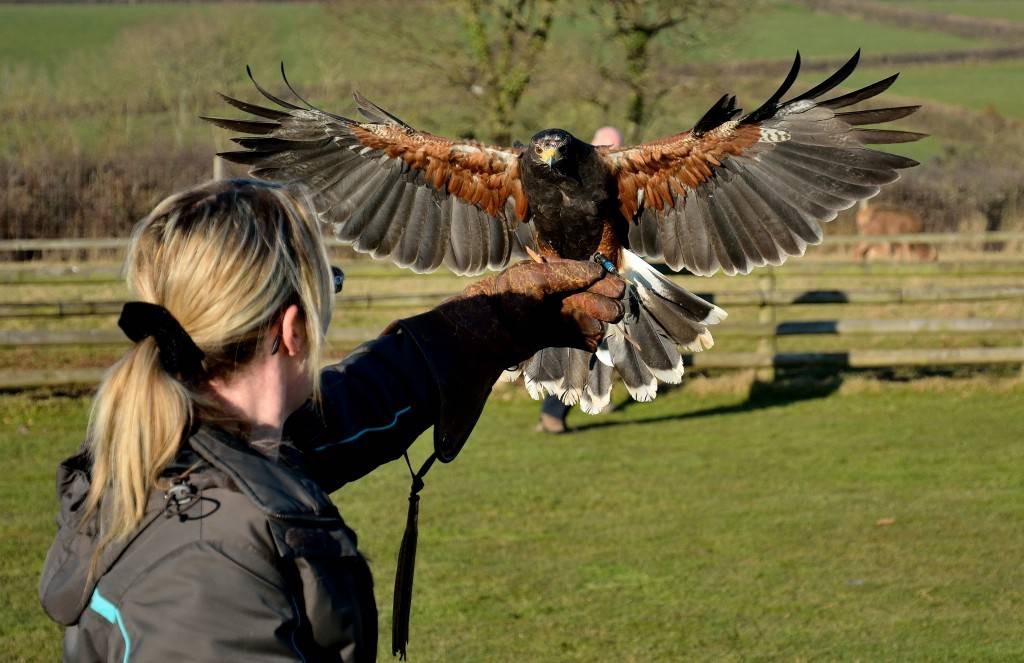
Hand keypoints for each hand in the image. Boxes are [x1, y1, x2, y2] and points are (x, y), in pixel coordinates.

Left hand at [446, 259, 625, 357]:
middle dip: (603, 302)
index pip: (582, 276)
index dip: (601, 281)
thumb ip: (567, 274)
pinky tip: (593, 340)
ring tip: (603, 324)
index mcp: (549, 275)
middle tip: (615, 310)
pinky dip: (586, 338)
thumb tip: (598, 271)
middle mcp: (553, 295)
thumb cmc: (508, 299)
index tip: (616, 287)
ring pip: (584, 318)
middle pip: (587, 297)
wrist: (486, 333)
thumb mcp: (537, 279)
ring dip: (597, 320)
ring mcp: (552, 317)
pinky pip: (574, 337)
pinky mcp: (550, 337)